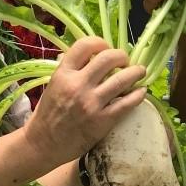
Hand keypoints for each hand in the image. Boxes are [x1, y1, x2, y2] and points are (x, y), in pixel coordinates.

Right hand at [26, 36, 145, 164]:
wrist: (43, 144)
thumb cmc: (47, 114)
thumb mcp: (53, 85)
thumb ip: (69, 69)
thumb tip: (87, 55)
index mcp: (63, 74)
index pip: (85, 45)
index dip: (100, 42)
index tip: (106, 47)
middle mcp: (77, 85)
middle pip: (108, 58)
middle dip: (122, 56)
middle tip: (126, 62)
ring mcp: (91, 103)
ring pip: (122, 79)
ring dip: (136, 72)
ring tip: (140, 72)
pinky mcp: (102, 120)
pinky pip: (127, 103)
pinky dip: (138, 94)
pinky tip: (141, 91)